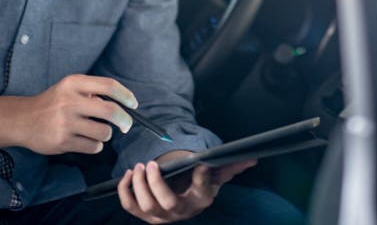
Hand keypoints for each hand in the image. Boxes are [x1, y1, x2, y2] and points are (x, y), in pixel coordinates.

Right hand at [15, 74, 138, 154]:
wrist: (21, 120)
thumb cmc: (53, 102)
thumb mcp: (69, 88)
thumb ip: (92, 91)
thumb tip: (121, 104)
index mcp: (73, 83)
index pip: (109, 86)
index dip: (126, 95)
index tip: (134, 104)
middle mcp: (69, 101)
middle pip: (110, 111)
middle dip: (124, 120)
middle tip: (126, 125)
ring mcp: (65, 123)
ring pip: (104, 132)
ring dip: (106, 134)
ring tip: (97, 132)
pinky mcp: (62, 142)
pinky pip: (93, 147)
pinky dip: (95, 146)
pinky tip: (87, 141)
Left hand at [117, 153, 256, 222]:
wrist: (185, 200)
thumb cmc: (200, 184)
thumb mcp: (216, 176)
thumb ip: (231, 167)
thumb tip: (251, 159)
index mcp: (200, 200)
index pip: (202, 190)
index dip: (201, 178)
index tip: (200, 163)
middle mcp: (180, 212)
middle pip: (166, 203)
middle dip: (156, 184)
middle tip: (151, 164)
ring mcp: (161, 216)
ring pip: (146, 206)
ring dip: (139, 185)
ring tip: (139, 167)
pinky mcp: (144, 214)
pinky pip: (130, 206)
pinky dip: (125, 190)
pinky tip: (128, 174)